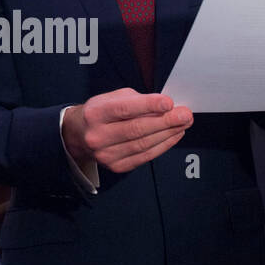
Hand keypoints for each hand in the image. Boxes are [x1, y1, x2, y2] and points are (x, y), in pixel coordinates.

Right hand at [62, 88, 191, 173]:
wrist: (79, 135)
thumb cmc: (100, 113)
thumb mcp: (112, 98)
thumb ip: (136, 101)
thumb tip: (165, 106)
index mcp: (95, 114)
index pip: (124, 109)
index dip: (148, 105)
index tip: (168, 103)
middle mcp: (98, 136)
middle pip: (136, 129)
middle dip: (165, 121)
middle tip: (185, 115)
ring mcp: (106, 154)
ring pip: (143, 144)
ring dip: (168, 134)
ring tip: (183, 124)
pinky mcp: (116, 166)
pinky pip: (145, 156)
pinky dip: (163, 145)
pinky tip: (173, 136)